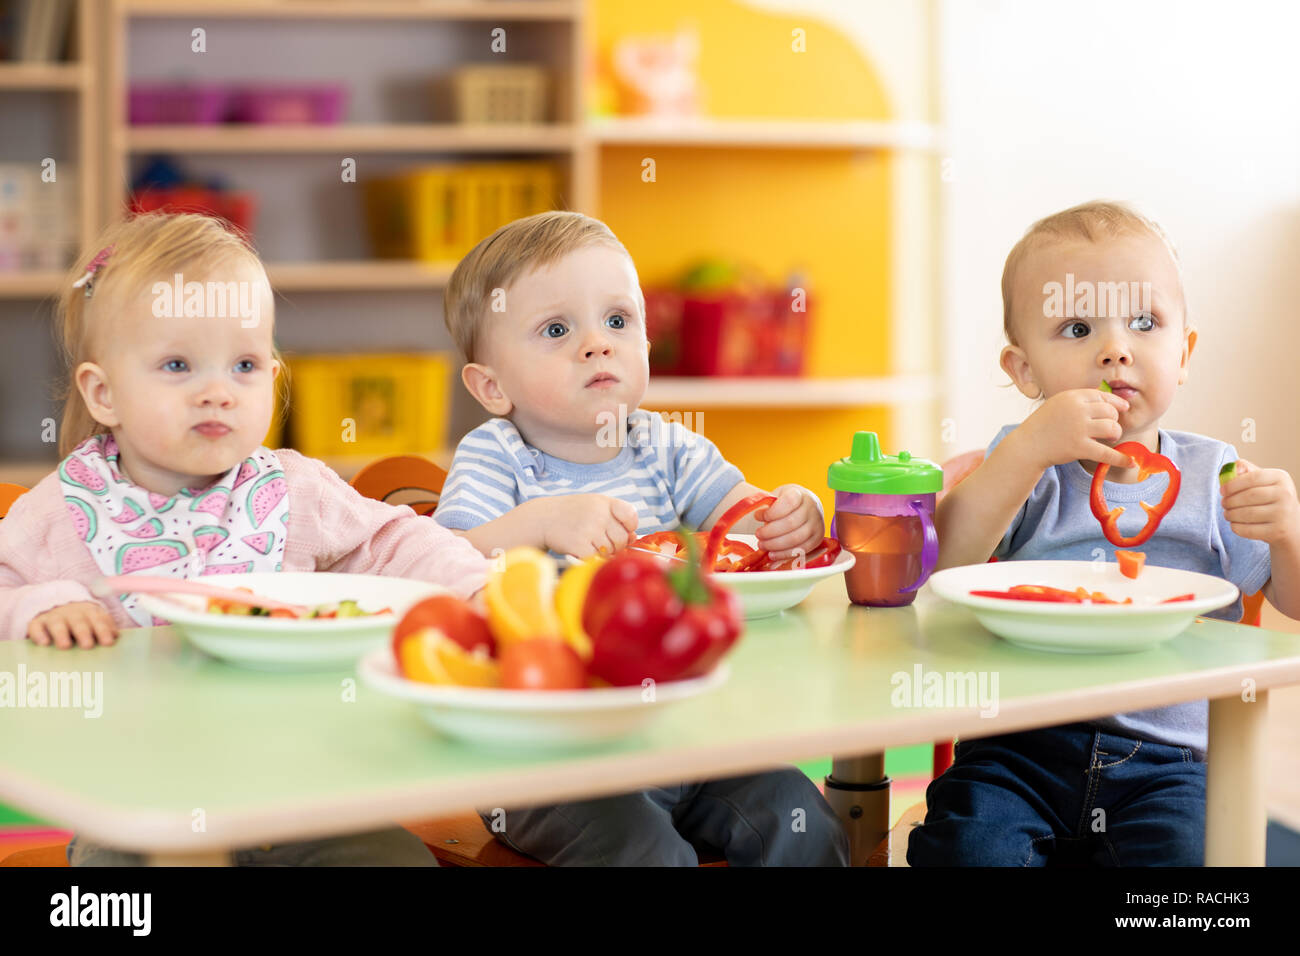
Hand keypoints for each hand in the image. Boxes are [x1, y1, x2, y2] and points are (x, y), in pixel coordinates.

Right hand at [27, 601, 117, 648]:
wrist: (55, 603)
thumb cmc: (81, 619)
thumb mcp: (94, 619)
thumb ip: (105, 627)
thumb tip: (115, 637)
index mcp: (89, 611)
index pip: (98, 619)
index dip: (103, 630)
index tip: (108, 643)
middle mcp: (71, 612)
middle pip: (78, 621)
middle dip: (84, 632)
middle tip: (88, 645)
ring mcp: (53, 616)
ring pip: (57, 623)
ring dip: (61, 634)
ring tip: (65, 646)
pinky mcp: (37, 622)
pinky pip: (36, 627)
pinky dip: (39, 634)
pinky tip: (43, 643)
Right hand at [540, 494, 639, 558]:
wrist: (542, 518)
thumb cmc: (572, 514)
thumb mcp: (594, 507)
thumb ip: (615, 519)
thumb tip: (633, 538)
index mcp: (604, 502)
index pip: (630, 514)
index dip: (630, 526)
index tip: (623, 530)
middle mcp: (598, 514)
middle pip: (621, 539)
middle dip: (615, 545)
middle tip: (602, 542)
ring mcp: (588, 529)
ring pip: (609, 551)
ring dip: (602, 553)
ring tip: (589, 544)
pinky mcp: (578, 545)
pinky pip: (595, 559)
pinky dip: (590, 559)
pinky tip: (581, 550)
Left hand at [754, 485, 823, 561]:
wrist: (806, 507)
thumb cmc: (787, 503)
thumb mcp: (776, 497)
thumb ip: (766, 505)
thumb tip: (758, 516)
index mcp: (799, 494)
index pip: (788, 502)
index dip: (772, 512)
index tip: (758, 516)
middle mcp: (811, 508)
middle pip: (791, 523)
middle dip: (770, 532)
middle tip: (758, 534)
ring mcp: (817, 524)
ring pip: (795, 538)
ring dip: (775, 545)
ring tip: (762, 545)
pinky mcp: (817, 539)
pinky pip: (801, 550)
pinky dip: (784, 554)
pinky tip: (772, 554)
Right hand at [1014, 388, 1135, 471]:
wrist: (1027, 445)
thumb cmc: (1043, 425)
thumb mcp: (1058, 404)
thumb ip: (1079, 401)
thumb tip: (1109, 401)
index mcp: (1072, 397)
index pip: (1103, 396)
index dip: (1116, 403)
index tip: (1123, 409)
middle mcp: (1077, 410)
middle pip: (1110, 412)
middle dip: (1114, 420)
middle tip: (1108, 429)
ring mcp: (1078, 429)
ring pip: (1112, 428)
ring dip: (1115, 434)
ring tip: (1110, 439)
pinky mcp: (1079, 448)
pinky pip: (1107, 453)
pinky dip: (1120, 459)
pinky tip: (1129, 462)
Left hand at [1220, 460, 1299, 544]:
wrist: (1291, 524)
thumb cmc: (1270, 499)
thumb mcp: (1264, 481)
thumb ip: (1247, 471)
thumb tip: (1233, 467)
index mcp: (1281, 478)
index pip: (1252, 477)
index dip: (1232, 484)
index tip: (1222, 490)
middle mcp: (1286, 494)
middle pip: (1248, 496)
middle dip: (1229, 501)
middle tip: (1223, 503)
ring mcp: (1284, 514)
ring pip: (1247, 513)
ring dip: (1230, 514)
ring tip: (1227, 513)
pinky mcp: (1278, 531)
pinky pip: (1248, 530)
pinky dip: (1236, 527)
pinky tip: (1234, 524)